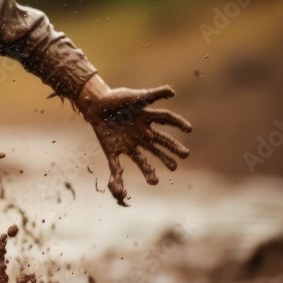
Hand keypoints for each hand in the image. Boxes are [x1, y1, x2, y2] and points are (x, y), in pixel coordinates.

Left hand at [76, 76, 191, 206]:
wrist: (93, 104)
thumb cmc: (115, 98)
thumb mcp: (133, 96)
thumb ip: (152, 95)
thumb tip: (172, 91)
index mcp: (146, 118)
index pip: (165, 120)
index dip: (177, 123)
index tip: (189, 129)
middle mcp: (140, 133)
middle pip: (157, 144)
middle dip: (168, 153)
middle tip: (179, 161)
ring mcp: (127, 143)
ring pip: (141, 159)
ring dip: (147, 170)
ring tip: (154, 182)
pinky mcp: (112, 150)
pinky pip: (116, 165)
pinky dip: (117, 178)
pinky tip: (120, 191)